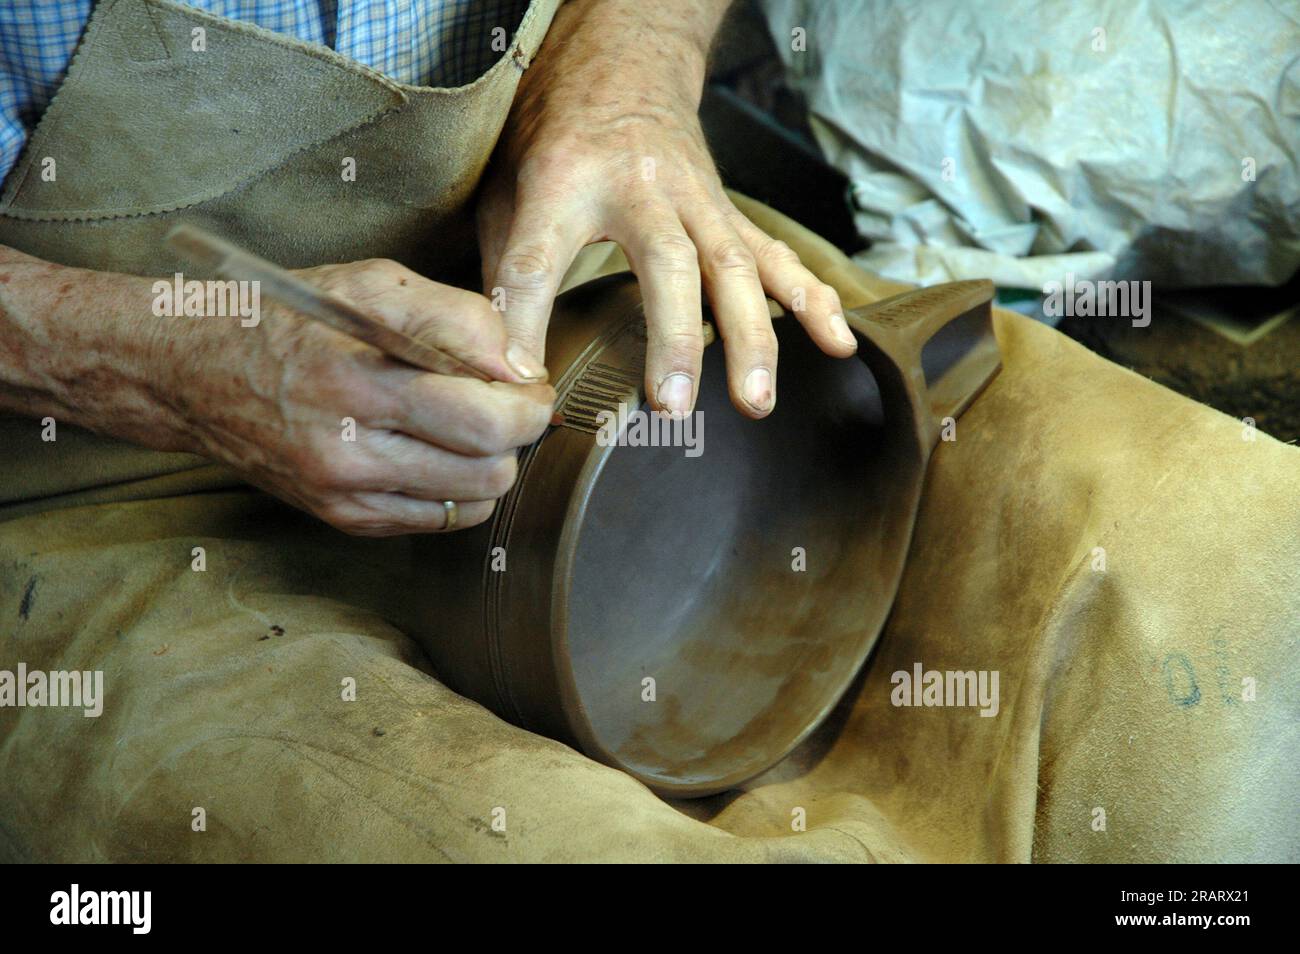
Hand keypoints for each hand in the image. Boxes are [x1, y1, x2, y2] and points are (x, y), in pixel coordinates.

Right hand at [0, 252, 554, 534]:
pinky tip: (437, 451)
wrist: (187, 373)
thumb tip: (520, 367)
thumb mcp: (370, 284)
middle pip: (490, 465)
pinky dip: (459, 489)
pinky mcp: (341, 517)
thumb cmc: (283, 318)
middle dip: (517, 431)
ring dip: (492, 462)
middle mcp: (348, 446)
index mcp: (357, 377)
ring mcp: (344, 491)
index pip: (486, 415)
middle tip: (507, 402)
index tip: (526, 379)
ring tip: (469, 425)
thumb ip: (457, 319)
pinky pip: (441, 519)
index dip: (528, 397)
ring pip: (475, 498)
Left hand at [478, 0, 857, 420]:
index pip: (538, 256)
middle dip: (675, 339)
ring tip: (755, 402)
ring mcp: (697, 197)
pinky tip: (838, 344)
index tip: (523, 380)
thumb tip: (501, 365)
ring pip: (735, 266)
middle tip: (673, 407)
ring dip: (752, 338)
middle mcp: (640, 185)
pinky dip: (812, 302)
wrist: (623, 61)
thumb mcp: (504, 189)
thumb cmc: (555, 133)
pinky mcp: (729, 212)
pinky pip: (779, 257)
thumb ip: (502, 271)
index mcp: (564, 177)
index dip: (525, 319)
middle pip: (665, 263)